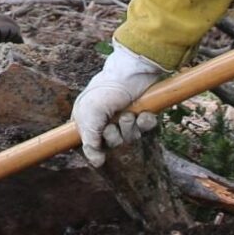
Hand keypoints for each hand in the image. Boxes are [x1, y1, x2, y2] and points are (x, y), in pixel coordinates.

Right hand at [73, 43, 166, 165]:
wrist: (130, 72)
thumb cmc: (105, 90)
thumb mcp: (90, 116)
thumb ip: (89, 141)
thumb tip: (96, 163)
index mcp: (88, 119)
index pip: (90, 144)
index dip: (95, 149)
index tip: (100, 154)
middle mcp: (106, 120)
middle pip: (111, 144)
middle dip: (114, 136)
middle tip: (112, 124)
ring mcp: (124, 117)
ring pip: (129, 138)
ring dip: (129, 128)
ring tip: (128, 114)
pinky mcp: (141, 114)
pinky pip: (145, 129)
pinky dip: (145, 123)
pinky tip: (144, 114)